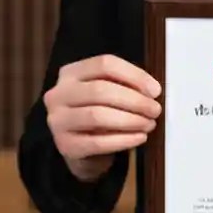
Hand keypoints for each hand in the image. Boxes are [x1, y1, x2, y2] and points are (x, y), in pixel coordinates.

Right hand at [45, 54, 162, 182]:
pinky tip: (139, 138)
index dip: (134, 75)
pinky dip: (123, 140)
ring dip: (130, 120)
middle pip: (100, 90)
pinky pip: (97, 142)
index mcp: (71, 73)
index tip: (155, 90)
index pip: (104, 64)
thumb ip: (125, 85)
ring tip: (149, 124)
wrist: (81, 148)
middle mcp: (58, 94)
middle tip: (155, 110)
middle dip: (134, 100)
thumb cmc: (99, 113)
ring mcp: (58, 120)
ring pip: (97, 115)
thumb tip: (152, 91)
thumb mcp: (108, 93)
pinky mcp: (65, 145)